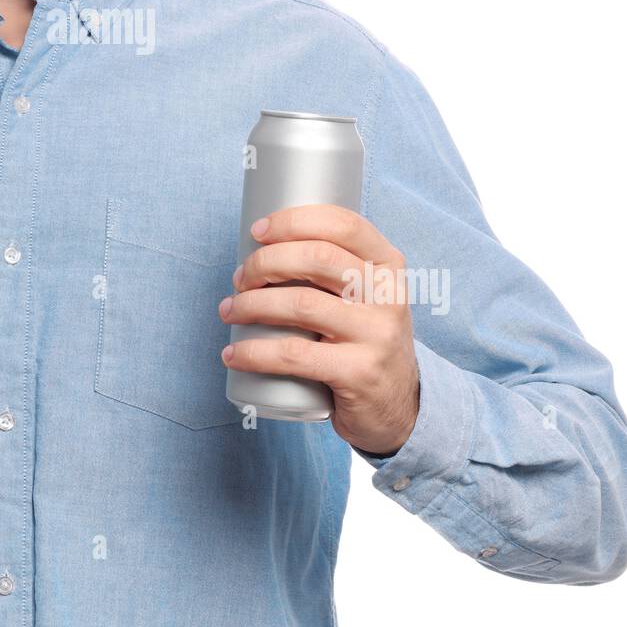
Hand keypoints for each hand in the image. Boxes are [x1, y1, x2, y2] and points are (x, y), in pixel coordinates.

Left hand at [220, 204, 419, 454]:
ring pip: (301, 304)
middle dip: (264, 262)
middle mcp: (388, 295)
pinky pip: (295, 355)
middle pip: (317, 259)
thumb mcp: (366, 295)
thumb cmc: (363, 338)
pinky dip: (255, 352)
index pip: (343, 225)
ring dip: (251, 304)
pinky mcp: (359, 373)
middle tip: (239, 278)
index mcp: (388, 265)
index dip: (293, 221)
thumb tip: (262, 244)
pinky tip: (234, 353)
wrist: (397, 405)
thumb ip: (335, 266)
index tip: (257, 231)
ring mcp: (377, 334)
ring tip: (229, 311)